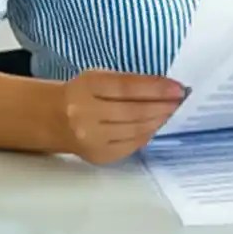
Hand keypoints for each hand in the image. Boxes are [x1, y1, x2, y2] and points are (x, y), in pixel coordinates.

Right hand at [60, 69, 187, 164]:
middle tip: (180, 101)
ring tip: (171, 112)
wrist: (52, 119)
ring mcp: (92, 138)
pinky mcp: (98, 155)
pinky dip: (146, 134)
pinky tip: (155, 126)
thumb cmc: (82, 93)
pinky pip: (130, 145)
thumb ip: (127, 82)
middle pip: (134, 111)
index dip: (156, 88)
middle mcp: (86, 114)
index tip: (178, 87)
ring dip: (158, 120)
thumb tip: (165, 89)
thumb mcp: (98, 78)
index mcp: (86, 87)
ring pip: (135, 130)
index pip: (127, 88)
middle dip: (163, 106)